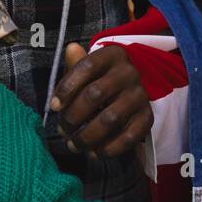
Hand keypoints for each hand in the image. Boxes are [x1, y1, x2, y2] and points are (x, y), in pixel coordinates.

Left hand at [49, 43, 152, 158]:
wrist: (127, 94)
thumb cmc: (98, 80)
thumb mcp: (86, 70)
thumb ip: (75, 64)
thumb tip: (71, 49)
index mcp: (113, 54)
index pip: (87, 66)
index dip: (67, 88)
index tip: (53, 107)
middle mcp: (130, 72)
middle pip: (95, 94)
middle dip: (73, 116)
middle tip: (62, 130)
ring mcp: (140, 95)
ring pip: (110, 119)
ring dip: (87, 137)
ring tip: (72, 145)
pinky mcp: (148, 117)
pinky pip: (128, 137)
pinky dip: (108, 148)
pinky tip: (93, 152)